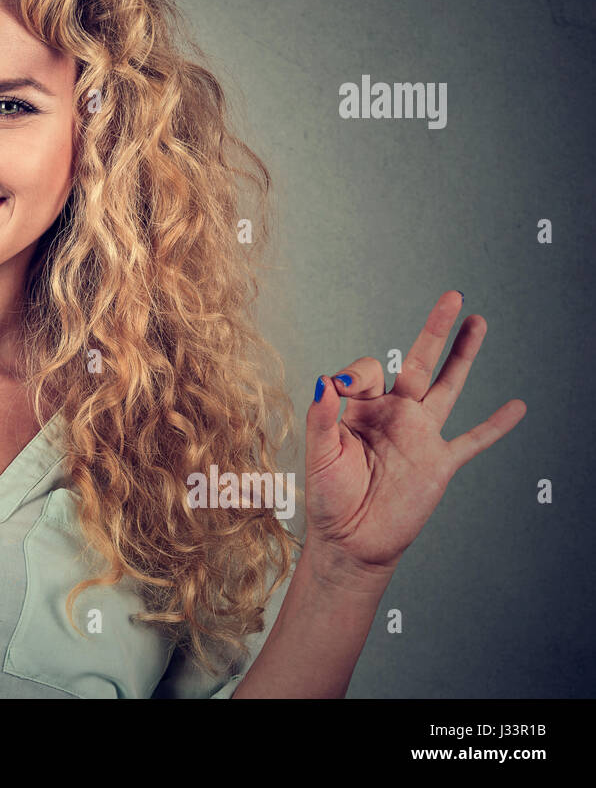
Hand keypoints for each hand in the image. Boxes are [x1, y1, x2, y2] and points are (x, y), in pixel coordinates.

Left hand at [303, 290, 525, 587]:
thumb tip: (326, 381)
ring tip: (479, 322)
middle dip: (435, 330)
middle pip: (419, 362)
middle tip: (453, 296)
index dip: (356, 374)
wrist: (351, 540)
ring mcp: (420, 436)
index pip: (367, 371)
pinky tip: (516, 407)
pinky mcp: (440, 463)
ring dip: (464, 356)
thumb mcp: (319, 453)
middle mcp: (393, 414)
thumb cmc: (328, 496)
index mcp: (361, 408)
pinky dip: (496, 425)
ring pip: (449, 387)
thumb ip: (323, 416)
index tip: (343, 387)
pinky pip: (473, 440)